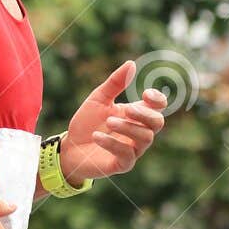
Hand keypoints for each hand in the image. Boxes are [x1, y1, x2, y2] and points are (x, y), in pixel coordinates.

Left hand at [59, 60, 170, 185]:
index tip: (146, 94)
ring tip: (108, 122)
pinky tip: (97, 136)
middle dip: (145, 114)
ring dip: (128, 128)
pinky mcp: (122, 165)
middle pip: (157, 123)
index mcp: (135, 115)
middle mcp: (137, 133)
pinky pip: (127, 155)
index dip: (158, 100)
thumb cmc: (86, 123)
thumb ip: (115, 83)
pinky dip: (113, 144)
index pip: (158, 108)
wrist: (70, 147)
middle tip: (127, 109)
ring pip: (145, 138)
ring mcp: (132, 150)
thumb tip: (131, 64)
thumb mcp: (99, 98)